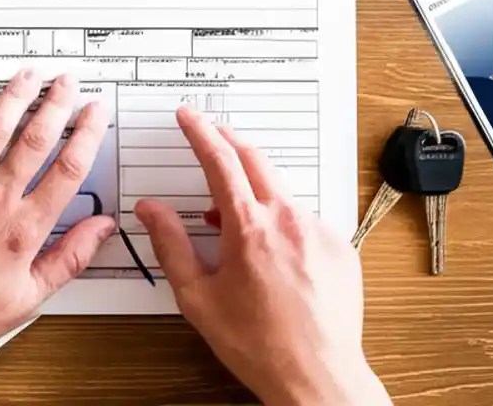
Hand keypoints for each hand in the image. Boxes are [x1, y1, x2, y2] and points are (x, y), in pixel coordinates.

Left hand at [0, 70, 113, 405]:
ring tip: (26, 75)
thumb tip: (102, 228)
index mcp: (22, 229)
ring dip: (10, 98)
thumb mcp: (29, 298)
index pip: (68, 169)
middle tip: (66, 82)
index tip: (96, 113)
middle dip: (55, 104)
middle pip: (33, 139)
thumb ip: (69, 258)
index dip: (88, 134)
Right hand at [135, 107, 390, 405]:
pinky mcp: (340, 247)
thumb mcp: (197, 297)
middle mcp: (288, 220)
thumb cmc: (258, 345)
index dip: (200, 133)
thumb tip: (152, 211)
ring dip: (254, 191)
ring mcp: (319, 231)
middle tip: (210, 138)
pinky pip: (305, 219)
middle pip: (254, 159)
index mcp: (248, 228)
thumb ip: (171, 245)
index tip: (189, 117)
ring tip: (233, 220)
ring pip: (280, 191)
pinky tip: (272, 252)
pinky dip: (283, 222)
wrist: (317, 376)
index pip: (220, 160)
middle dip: (228, 141)